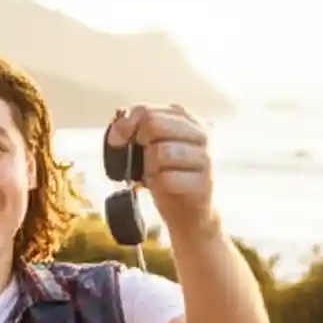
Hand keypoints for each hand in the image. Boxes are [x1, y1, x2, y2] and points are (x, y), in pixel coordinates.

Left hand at [106, 104, 217, 235]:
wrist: (187, 212)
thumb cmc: (166, 174)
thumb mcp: (148, 148)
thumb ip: (135, 131)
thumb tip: (117, 128)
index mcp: (187, 120)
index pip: (147, 110)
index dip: (125, 125)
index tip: (117, 141)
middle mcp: (201, 134)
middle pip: (154, 124)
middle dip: (139, 144)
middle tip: (141, 159)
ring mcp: (205, 158)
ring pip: (161, 151)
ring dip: (149, 167)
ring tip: (156, 173)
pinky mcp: (203, 183)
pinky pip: (167, 178)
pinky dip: (158, 184)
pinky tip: (164, 186)